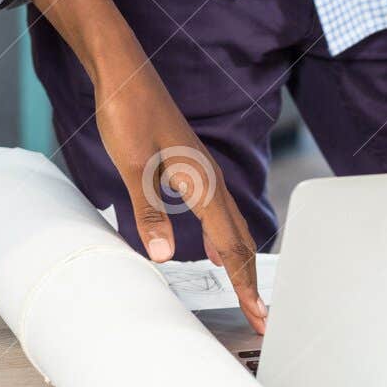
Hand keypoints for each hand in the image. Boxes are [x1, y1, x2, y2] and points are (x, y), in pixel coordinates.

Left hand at [24, 0, 266, 332]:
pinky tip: (210, 248)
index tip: (260, 314)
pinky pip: (218, 213)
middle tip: (262, 314)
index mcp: (202, 182)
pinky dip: (223, 237)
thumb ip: (149, 212)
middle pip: (240, 238)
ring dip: (240, 259)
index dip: (244, 282)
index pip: (230, 244)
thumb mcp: (133, 166)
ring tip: (245, 289)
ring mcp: (202, 172)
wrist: (123, 73)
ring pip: (231, 225)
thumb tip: (162, 256)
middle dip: (251, 278)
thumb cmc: (128, 112)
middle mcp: (209, 179)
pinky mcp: (190, 167)